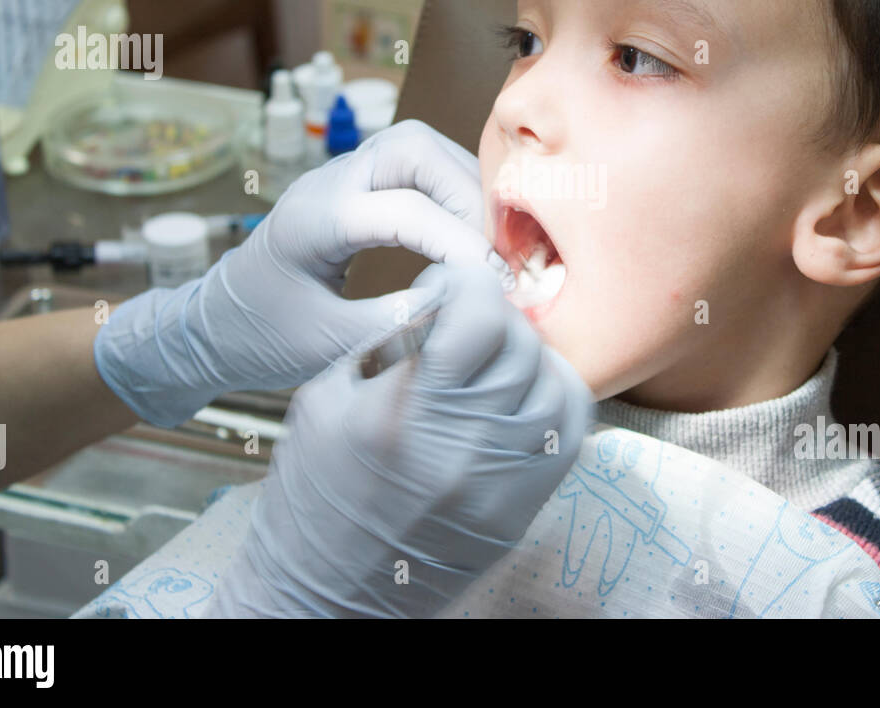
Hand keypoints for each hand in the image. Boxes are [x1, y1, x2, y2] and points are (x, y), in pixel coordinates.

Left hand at [94, 120, 512, 426]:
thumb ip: (400, 324)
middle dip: (467, 193)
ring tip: (489, 245)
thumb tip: (472, 306)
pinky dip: (453, 192)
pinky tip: (469, 236)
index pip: (403, 209)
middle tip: (495, 252)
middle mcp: (330, 182)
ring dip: (465, 188)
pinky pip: (418, 167)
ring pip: (422, 148)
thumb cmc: (262, 338)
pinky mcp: (359, 186)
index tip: (497, 285)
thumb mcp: (331, 345)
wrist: (216, 326)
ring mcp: (345, 177)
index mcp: (313, 220)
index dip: (458, 244)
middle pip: (415, 148)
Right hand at [203, 262, 593, 617]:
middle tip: (468, 319)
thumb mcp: (325, 399)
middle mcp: (460, 446)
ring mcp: (498, 483)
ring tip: (493, 356)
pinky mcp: (519, 510)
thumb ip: (389, 344)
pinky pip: (567, 433)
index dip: (468, 282)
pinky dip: (553, 396)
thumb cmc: (312, 495)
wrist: (326, 597)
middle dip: (494, 315)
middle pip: (518, 343)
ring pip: (551, 381)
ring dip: (526, 354)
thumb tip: (442, 300)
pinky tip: (522, 390)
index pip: (477, 314)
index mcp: (400, 412)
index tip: (451, 284)